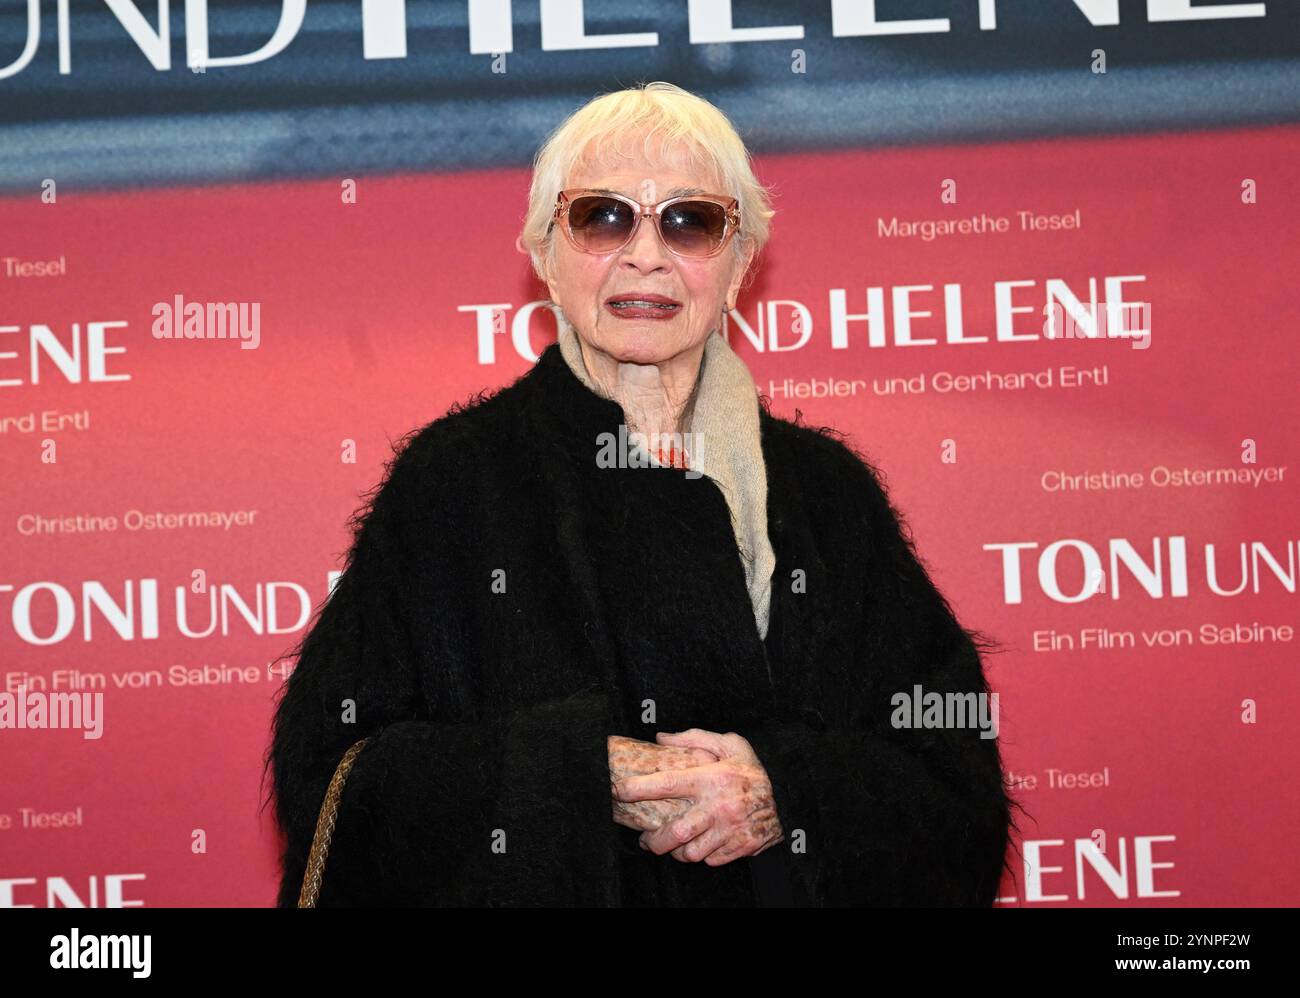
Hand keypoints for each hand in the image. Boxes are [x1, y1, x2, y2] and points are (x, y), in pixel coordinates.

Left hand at [612, 728, 784, 865]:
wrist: (792, 797)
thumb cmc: (752, 769)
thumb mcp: (729, 744)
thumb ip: (693, 739)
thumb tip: (660, 737)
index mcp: (712, 778)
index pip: (667, 784)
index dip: (638, 788)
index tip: (618, 790)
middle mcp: (719, 806)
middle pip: (675, 833)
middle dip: (653, 842)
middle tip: (645, 839)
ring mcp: (731, 830)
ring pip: (691, 853)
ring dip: (677, 852)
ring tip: (671, 844)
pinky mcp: (741, 847)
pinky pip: (711, 860)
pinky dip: (702, 856)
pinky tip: (700, 844)